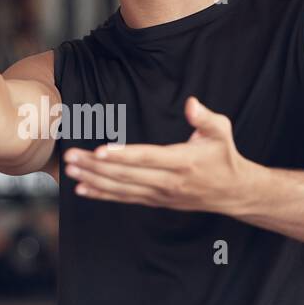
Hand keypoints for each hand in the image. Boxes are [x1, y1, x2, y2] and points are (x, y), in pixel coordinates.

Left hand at [62, 96, 255, 215]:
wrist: (233, 193)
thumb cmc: (224, 157)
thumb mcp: (222, 132)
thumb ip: (205, 118)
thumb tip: (192, 103)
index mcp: (183, 162)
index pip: (147, 158)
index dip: (122, 155)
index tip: (100, 151)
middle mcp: (169, 182)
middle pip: (126, 175)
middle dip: (95, 166)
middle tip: (70, 157)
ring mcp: (160, 195)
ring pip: (121, 188)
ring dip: (93, 179)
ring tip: (70, 169)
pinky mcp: (155, 201)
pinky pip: (125, 198)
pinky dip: (102, 194)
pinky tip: (83, 188)